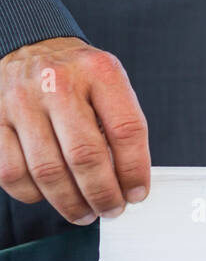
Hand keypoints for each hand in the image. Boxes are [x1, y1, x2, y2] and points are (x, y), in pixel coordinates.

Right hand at [0, 37, 149, 223]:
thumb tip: (128, 182)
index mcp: (99, 72)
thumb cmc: (78, 76)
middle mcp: (58, 84)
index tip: (138, 193)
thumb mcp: (109, 84)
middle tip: (112, 209)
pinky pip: (11, 172)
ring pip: (47, 170)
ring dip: (70, 202)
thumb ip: (120, 126)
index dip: (135, 170)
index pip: (126, 130)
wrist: (32, 48)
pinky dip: (33, 194)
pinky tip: (49, 196)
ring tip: (85, 212)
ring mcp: (21, 102)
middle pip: (85, 156)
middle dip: (102, 194)